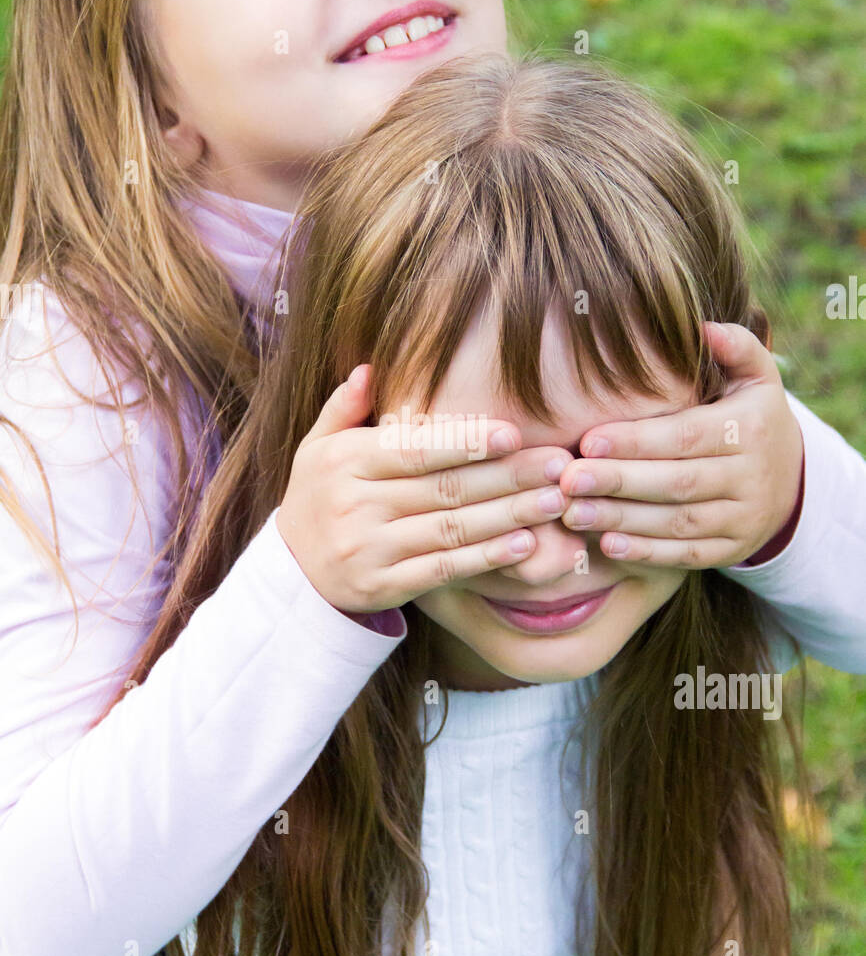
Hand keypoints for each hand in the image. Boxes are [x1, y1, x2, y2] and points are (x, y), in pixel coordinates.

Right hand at [276, 364, 574, 610]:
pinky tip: (523, 544)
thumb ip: (344, 407)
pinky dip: (485, 558)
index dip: (465, 442)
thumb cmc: (319, 497)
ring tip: (553, 501)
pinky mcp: (381, 586)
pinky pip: (442, 569)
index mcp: (344, 461)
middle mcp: (355, 505)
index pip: (414, 450)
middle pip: (443, 488)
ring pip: (450, 529)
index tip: (513, 434)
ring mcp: (368, 549)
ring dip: (508, 516)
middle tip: (558, 465)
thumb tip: (371, 369)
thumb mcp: (318, 447)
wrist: (290, 573)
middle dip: (507, 476)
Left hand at [557, 322, 804, 568]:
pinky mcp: (731, 549)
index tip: (587, 441)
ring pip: (678, 523)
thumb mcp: (757, 377)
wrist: (792, 480)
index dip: (636, 441)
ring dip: (622, 520)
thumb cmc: (751, 417)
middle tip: (568, 481)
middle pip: (677, 482)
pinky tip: (607, 545)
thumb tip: (704, 328)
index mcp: (749, 429)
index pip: (685, 436)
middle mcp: (751, 477)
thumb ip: (736, 346)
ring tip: (573, 513)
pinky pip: (687, 555)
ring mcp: (743, 518)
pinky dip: (646, 553)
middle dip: (619, 482)